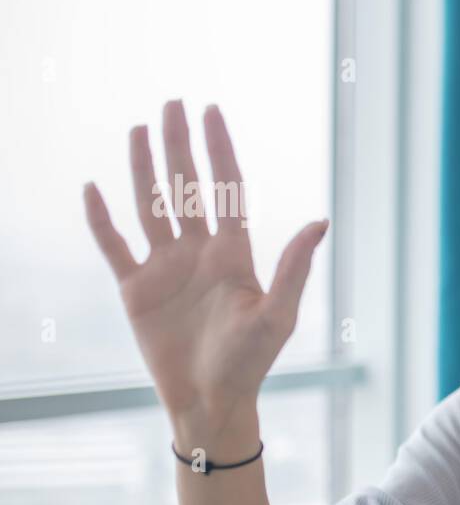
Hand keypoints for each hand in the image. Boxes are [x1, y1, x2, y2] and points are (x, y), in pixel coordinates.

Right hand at [84, 101, 327, 447]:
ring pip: (151, 205)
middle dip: (180, 146)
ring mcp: (166, 267)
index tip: (212, 112)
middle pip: (188, 186)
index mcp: (234, 253)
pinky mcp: (136, 289)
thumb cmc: (251, 362)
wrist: (212, 401)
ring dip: (143, 169)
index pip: (227, 189)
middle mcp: (199, 252)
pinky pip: (114, 245)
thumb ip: (293, 267)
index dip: (220, 150)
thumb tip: (321, 221)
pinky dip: (101, 219)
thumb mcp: (278, 314)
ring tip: (139, 129)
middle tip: (174, 104)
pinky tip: (93, 189)